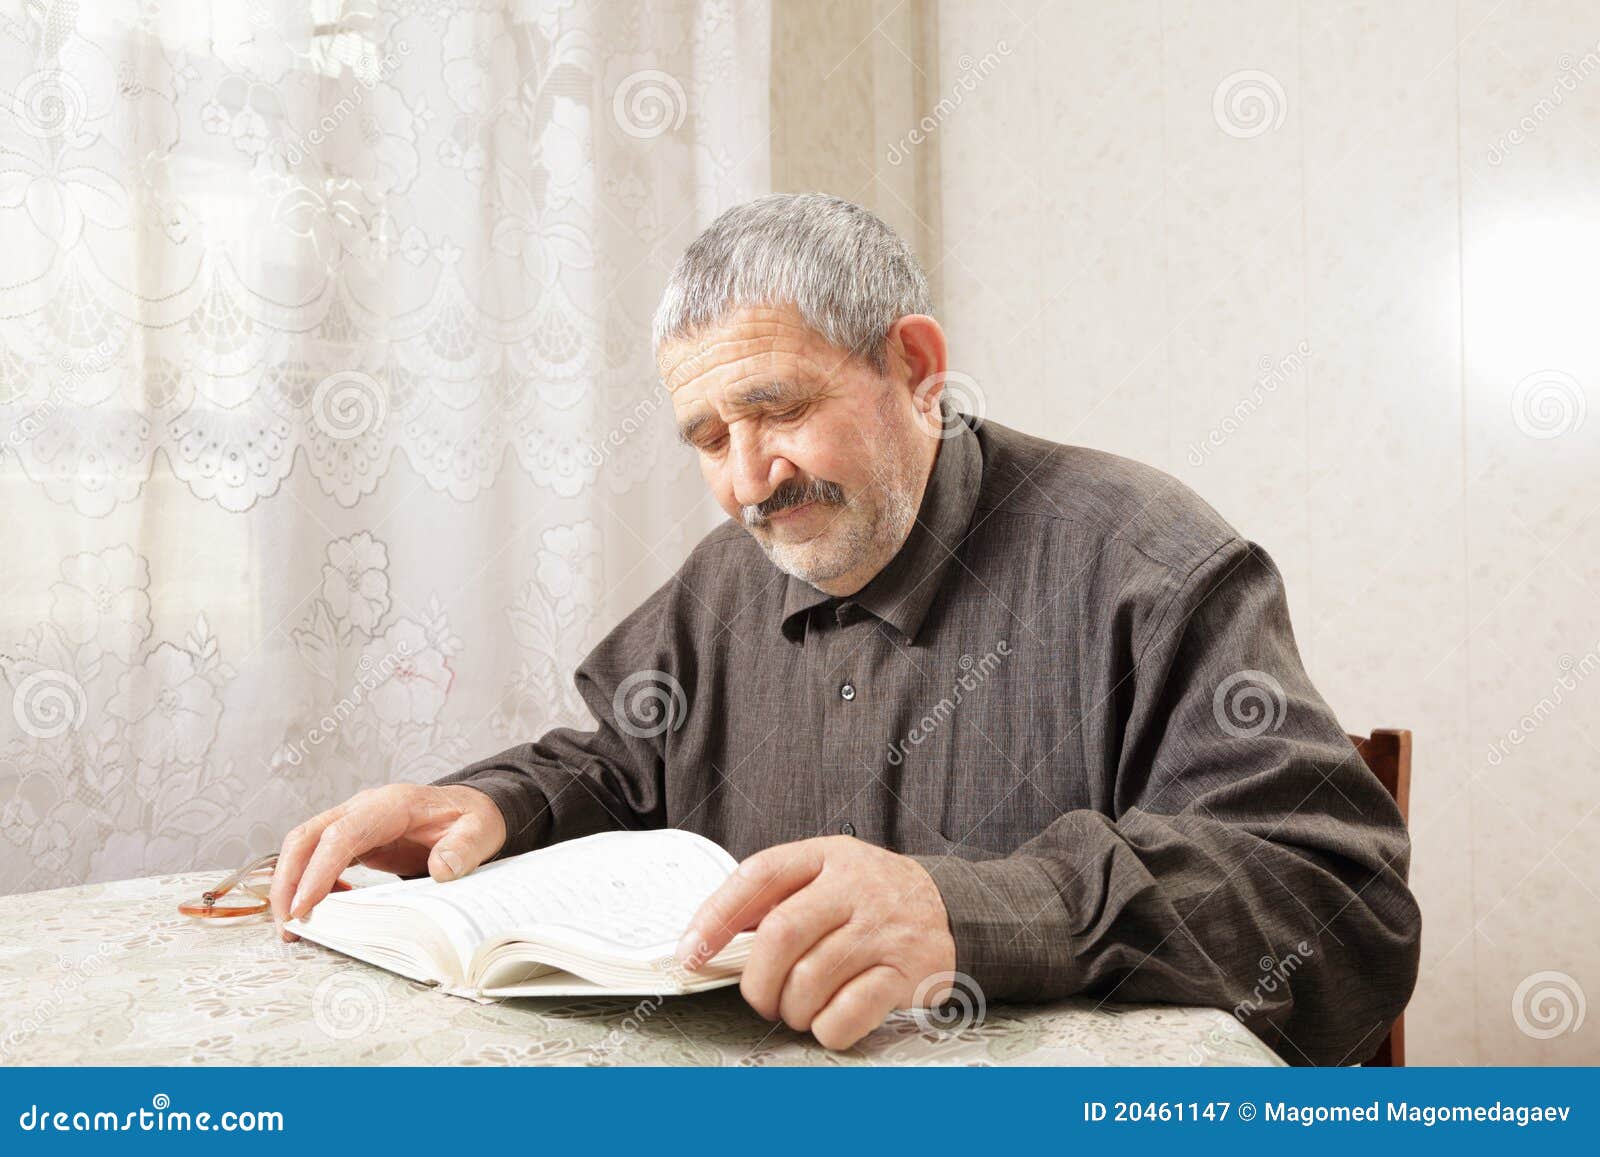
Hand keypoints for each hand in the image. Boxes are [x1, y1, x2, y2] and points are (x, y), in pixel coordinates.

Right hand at [270, 783, 505, 940]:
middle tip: (288, 923)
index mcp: (392, 804)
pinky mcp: (353, 838)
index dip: (318, 870)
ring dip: (291, 884)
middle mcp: (364, 807)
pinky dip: (309, 882)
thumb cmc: (473, 819)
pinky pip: (317, 856)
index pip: (342, 834)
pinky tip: (324, 906)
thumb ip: (463, 849)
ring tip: (294, 925)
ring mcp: (355, 820)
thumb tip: (441, 870)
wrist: (472, 809)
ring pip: (304, 846)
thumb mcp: (481, 832)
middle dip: (288, 880)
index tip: (304, 906)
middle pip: (307, 836)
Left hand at [676, 835, 956, 1049]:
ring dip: (792, 1009)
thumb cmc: (869, 897)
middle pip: (782, 934)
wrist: (949, 907)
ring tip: (797, 1010)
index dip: (716, 917)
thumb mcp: (826, 875)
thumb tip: (711, 944)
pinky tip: (827, 1020)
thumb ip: (777, 900)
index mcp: (826, 855)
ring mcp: (884, 928)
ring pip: (811, 979)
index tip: (691, 954)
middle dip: (757, 980)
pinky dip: (826, 1027)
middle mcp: (856, 886)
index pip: (758, 876)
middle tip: (760, 999)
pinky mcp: (909, 970)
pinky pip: (849, 1011)